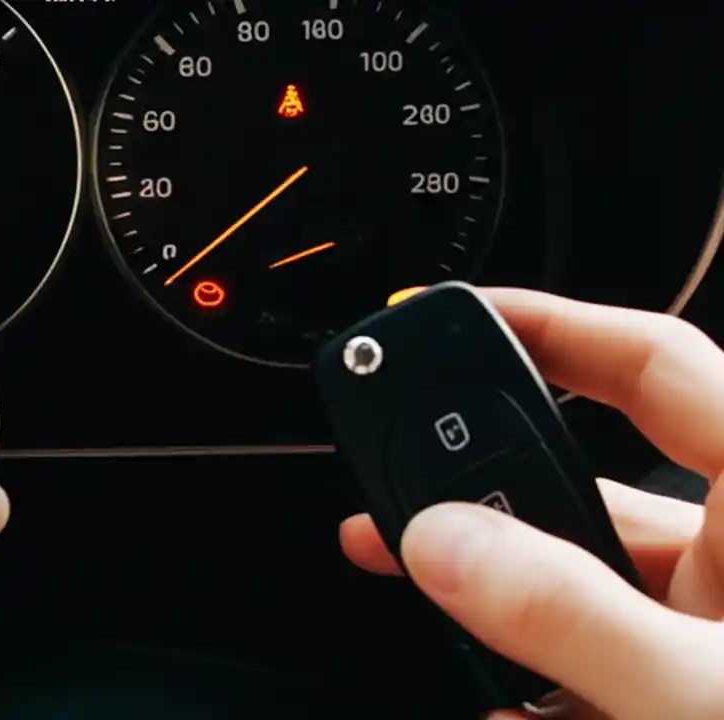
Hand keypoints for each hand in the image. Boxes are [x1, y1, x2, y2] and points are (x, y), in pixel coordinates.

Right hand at [340, 288, 723, 719]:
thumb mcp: (702, 697)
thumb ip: (569, 616)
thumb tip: (445, 542)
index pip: (655, 366)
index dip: (559, 324)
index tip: (462, 318)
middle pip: (593, 477)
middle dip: (488, 481)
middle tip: (405, 480)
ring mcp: (713, 636)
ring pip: (580, 583)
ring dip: (495, 591)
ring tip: (416, 583)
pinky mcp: (684, 697)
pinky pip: (591, 666)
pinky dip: (533, 687)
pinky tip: (499, 712)